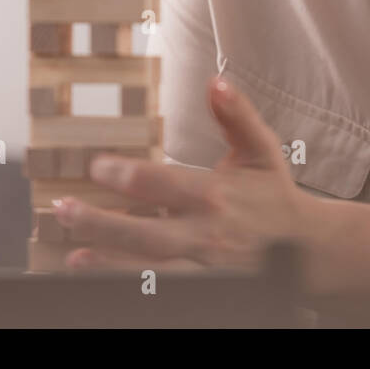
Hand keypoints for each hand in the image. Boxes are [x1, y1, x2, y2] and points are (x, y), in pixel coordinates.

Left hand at [53, 76, 316, 273]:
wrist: (305, 251)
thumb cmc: (275, 194)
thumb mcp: (261, 149)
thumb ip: (238, 115)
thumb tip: (216, 81)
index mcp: (215, 196)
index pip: (162, 184)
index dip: (126, 175)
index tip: (96, 167)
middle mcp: (206, 234)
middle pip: (145, 234)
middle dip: (101, 224)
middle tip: (64, 209)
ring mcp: (203, 267)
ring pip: (148, 268)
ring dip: (108, 262)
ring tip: (73, 255)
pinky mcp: (203, 287)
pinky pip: (160, 286)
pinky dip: (130, 282)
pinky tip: (100, 273)